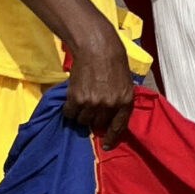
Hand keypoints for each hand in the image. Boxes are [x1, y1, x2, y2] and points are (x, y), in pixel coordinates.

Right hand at [63, 32, 133, 148]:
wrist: (96, 47)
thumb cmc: (114, 61)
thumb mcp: (125, 82)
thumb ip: (119, 100)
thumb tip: (111, 115)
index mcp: (124, 101)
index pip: (118, 126)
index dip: (112, 138)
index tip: (106, 146)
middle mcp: (109, 105)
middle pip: (98, 124)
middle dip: (94, 120)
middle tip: (91, 110)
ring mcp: (92, 103)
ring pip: (83, 120)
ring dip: (81, 114)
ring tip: (82, 101)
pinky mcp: (76, 98)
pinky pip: (70, 113)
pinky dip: (69, 109)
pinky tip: (72, 100)